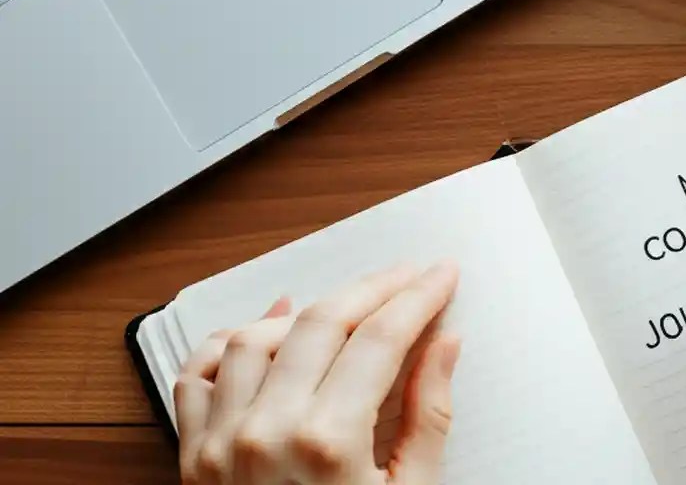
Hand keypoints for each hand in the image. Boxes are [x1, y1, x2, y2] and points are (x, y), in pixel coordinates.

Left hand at [175, 262, 460, 484]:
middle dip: (373, 288)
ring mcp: (221, 443)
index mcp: (330, 443)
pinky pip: (197, 376)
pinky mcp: (192, 459)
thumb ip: (428, 416)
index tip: (440, 276)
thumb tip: (444, 346)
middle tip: (406, 275)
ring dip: (304, 313)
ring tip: (344, 306)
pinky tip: (264, 330)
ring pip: (257, 338)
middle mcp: (267, 431)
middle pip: (324, 321)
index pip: (382, 337)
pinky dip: (228, 344)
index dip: (418, 297)